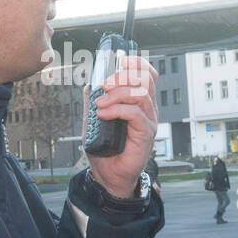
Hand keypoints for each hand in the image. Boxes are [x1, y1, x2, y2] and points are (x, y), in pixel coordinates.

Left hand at [85, 54, 158, 197]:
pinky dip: (117, 109)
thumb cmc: (106, 150)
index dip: (137, 64)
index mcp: (139, 103)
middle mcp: (147, 110)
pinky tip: (103, 114)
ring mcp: (148, 121)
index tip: (121, 61)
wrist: (109, 175)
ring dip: (118, 94)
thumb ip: (94, 103)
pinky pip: (135, 113)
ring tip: (101, 103)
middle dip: (124, 76)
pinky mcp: (145, 134)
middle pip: (146, 80)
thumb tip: (89, 86)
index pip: (147, 75)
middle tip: (106, 85)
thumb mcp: (95, 122)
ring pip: (141, 94)